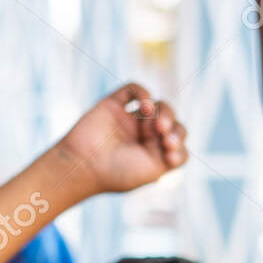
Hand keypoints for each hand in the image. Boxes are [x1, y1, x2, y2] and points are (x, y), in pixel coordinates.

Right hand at [57, 83, 187, 196]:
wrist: (83, 165)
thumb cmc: (117, 173)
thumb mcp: (154, 171)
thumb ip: (173, 154)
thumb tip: (174, 137)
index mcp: (152, 153)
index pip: (177, 140)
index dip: (179, 143)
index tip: (169, 153)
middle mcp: (142, 135)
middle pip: (171, 121)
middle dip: (173, 126)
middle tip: (163, 136)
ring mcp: (128, 119)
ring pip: (157, 105)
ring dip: (165, 111)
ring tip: (157, 124)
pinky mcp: (114, 105)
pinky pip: (134, 89)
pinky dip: (144, 93)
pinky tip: (146, 107)